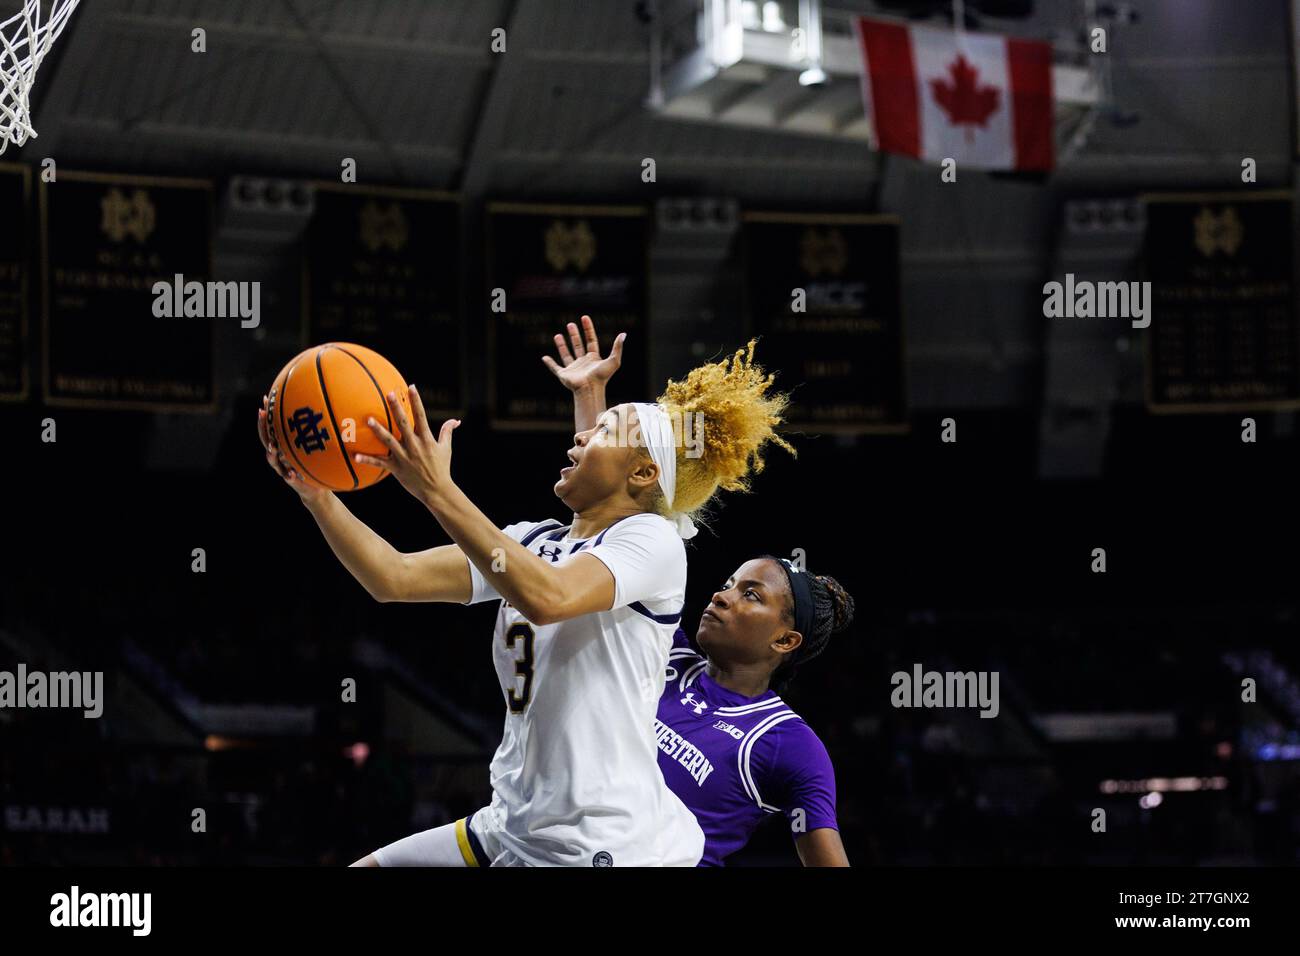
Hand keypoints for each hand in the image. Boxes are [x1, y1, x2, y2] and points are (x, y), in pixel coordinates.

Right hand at [258, 396, 330, 503]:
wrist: (315, 487)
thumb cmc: (313, 463)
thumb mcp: (312, 444)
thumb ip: (313, 431)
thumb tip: (323, 409)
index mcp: (282, 446)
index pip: (271, 428)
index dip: (268, 415)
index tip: (266, 399)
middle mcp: (279, 456)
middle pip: (266, 440)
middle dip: (263, 427)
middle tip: (262, 414)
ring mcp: (283, 468)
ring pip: (273, 460)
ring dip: (271, 453)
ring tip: (271, 447)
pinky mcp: (291, 481)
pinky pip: (289, 478)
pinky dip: (289, 475)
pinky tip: (292, 473)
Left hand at [356, 385, 460, 510]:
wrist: (437, 491)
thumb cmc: (441, 468)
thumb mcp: (446, 448)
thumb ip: (447, 432)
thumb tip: (455, 421)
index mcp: (427, 439)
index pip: (421, 416)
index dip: (416, 401)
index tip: (411, 387)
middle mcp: (415, 446)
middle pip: (403, 424)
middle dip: (396, 408)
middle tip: (388, 394)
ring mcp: (404, 457)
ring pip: (388, 441)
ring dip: (378, 430)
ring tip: (368, 419)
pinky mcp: (396, 469)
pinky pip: (379, 463)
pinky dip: (367, 460)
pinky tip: (355, 455)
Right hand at [542, 315, 624, 392]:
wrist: (590, 389)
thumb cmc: (602, 377)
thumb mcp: (613, 360)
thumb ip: (617, 347)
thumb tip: (623, 334)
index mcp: (594, 359)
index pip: (591, 340)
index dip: (588, 329)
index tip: (584, 318)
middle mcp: (583, 363)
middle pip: (578, 346)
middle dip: (574, 335)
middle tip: (570, 324)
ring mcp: (573, 369)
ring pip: (566, 355)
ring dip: (562, 345)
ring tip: (557, 335)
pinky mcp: (564, 375)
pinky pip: (555, 368)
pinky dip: (549, 363)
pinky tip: (544, 358)